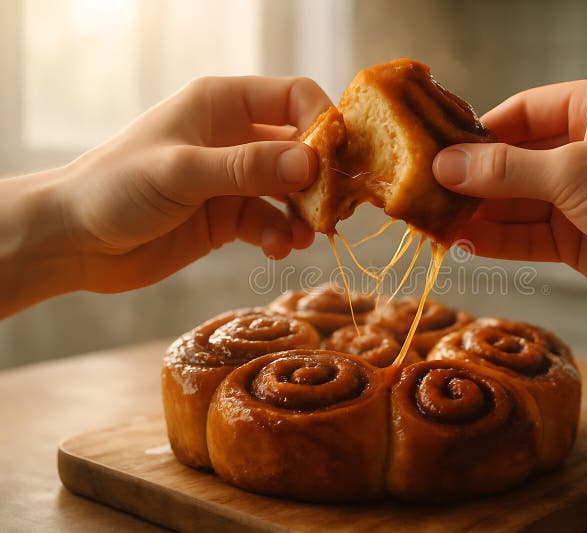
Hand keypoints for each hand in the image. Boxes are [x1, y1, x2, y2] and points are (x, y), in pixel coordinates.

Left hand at [0, 76, 330, 314]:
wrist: (75, 241)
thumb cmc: (116, 188)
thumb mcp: (182, 171)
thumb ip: (247, 167)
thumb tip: (312, 163)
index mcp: (223, 104)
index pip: (293, 98)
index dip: (322, 124)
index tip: (337, 161)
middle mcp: (234, 137)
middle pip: (301, 148)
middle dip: (321, 178)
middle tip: (332, 209)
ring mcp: (233, 179)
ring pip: (291, 190)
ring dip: (304, 214)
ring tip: (305, 237)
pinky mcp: (229, 217)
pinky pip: (271, 222)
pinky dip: (280, 236)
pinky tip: (275, 250)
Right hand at [434, 78, 586, 323]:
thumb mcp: (576, 171)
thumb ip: (507, 171)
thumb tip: (446, 166)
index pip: (519, 114)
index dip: (478, 134)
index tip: (437, 153)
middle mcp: (581, 150)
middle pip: (511, 162)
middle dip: (473, 180)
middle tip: (426, 195)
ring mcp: (577, 197)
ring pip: (515, 202)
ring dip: (479, 214)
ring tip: (435, 224)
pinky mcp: (575, 239)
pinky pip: (526, 235)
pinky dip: (498, 240)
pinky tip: (465, 245)